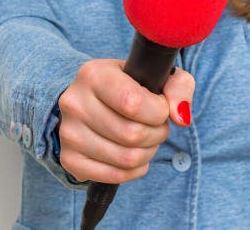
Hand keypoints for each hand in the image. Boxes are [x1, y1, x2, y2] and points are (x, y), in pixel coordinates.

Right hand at [57, 58, 194, 183]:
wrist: (89, 100)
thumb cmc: (127, 86)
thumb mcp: (154, 74)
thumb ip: (178, 87)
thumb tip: (181, 117)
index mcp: (93, 74)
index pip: (133, 103)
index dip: (158, 112)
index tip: (160, 107)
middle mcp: (75, 102)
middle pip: (132, 135)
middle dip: (157, 134)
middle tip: (157, 126)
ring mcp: (68, 133)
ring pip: (126, 158)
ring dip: (148, 153)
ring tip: (147, 139)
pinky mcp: (69, 159)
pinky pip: (114, 176)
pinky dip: (134, 170)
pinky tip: (135, 155)